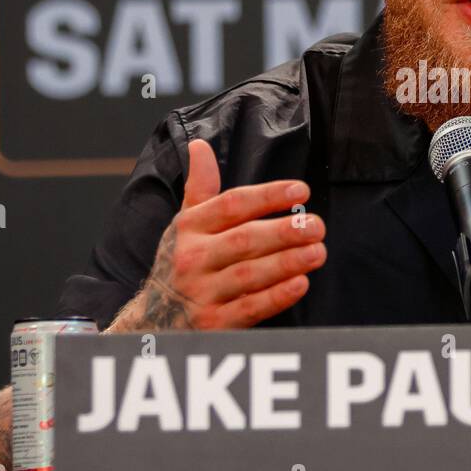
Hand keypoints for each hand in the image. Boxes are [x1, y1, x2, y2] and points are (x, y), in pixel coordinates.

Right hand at [109, 139, 326, 331]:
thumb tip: (200, 146)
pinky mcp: (213, 324)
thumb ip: (200, 186)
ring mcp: (202, 293)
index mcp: (190, 228)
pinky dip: (276, 297)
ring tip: (318, 251)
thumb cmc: (180, 264)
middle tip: (317, 225)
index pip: (232, 205)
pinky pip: (249, 308)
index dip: (267, 196)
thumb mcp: (185, 224)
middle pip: (244, 239)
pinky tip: (300, 284)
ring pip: (249, 274)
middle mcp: (193, 258)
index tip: (301, 190)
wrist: (152, 321)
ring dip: (287, 262)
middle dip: (284, 231)